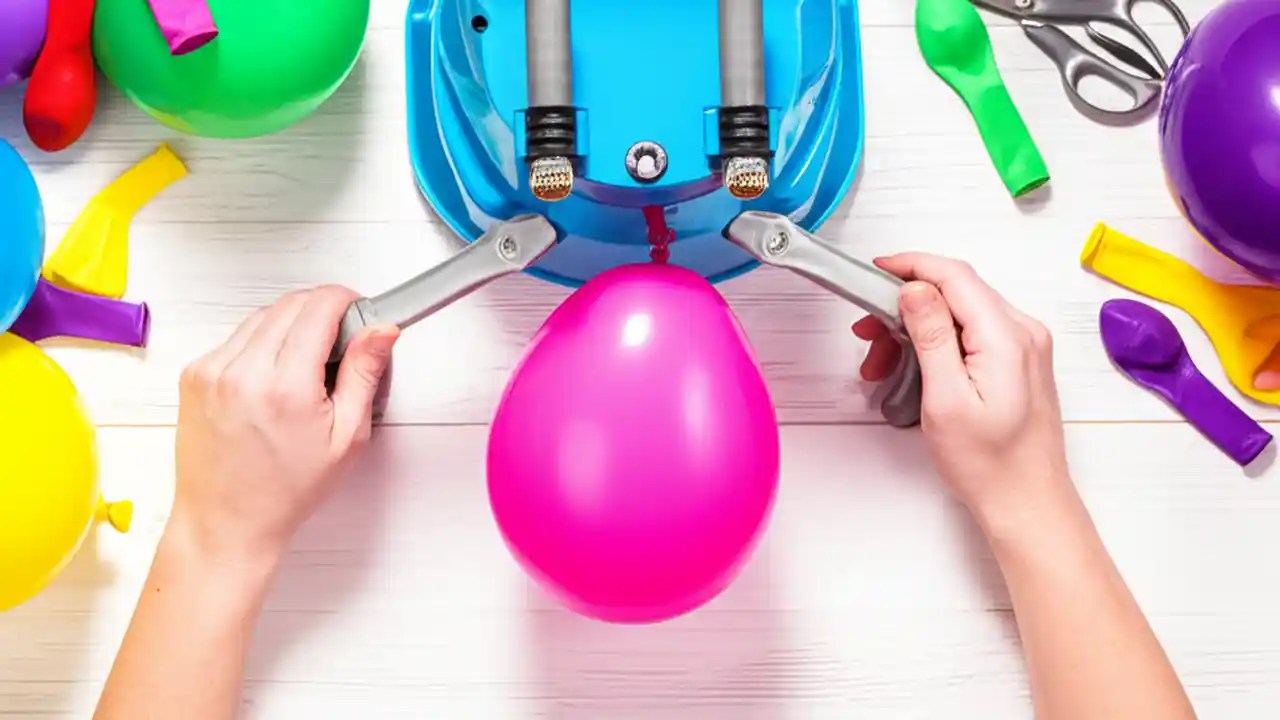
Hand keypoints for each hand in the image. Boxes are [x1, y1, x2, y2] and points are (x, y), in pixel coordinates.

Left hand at [170, 286, 398, 568]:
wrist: (226, 521)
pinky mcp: (195, 374)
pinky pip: (236, 337)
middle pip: (291, 303)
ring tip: (304, 368)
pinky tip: (272, 379)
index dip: (346, 301)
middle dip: (321, 310)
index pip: (319, 306)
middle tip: (339, 342)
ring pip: (262, 316)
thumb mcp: (346, 437)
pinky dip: (261, 345)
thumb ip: (364, 374)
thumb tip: (380, 330)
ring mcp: (212, 370)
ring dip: (290, 326)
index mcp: (285, 387)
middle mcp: (242, 372)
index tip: (357, 311)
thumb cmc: (285, 490)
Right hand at [854, 254, 1070, 528]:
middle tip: (867, 333)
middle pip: (955, 291)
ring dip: (916, 327)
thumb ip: (932, 336)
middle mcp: (1022, 333)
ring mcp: (1023, 346)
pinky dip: (936, 341)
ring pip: (960, 312)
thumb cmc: (989, 465)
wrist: (1027, 502)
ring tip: (882, 364)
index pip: (954, 275)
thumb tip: (915, 288)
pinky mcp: (1017, 361)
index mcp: (1007, 337)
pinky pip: (971, 332)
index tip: (874, 271)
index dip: (910, 265)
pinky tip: (912, 367)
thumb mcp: (946, 400)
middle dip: (904, 304)